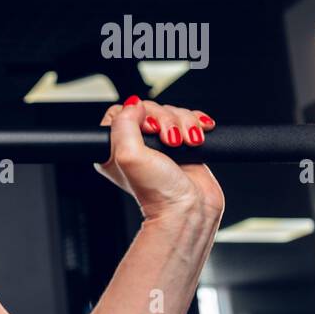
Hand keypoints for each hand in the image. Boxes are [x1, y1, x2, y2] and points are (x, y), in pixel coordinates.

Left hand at [94, 96, 224, 222]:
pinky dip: (197, 124)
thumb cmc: (159, 192)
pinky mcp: (182, 145)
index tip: (149, 129)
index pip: (121, 112)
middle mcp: (137, 146)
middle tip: (170, 141)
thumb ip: (123, 126)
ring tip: (188, 143)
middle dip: (167, 120)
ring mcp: (160, 146)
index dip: (138, 115)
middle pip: (151, 109)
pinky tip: (199, 135)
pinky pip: (190, 120)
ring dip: (185, 124)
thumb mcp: (129, 156)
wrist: (190, 209)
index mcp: (115, 149)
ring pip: (173, 113)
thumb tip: (133, 104)